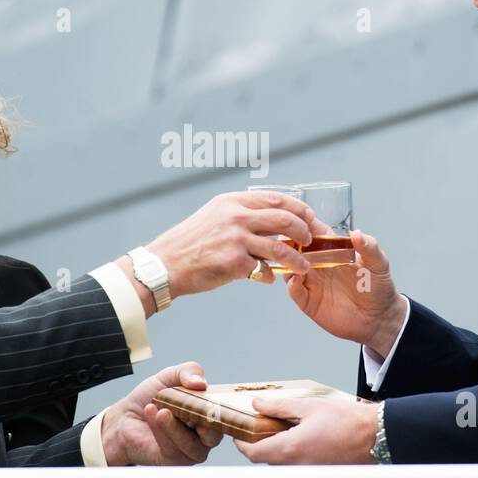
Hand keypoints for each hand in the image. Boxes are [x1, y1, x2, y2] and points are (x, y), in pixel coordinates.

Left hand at [100, 362, 223, 465]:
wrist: (124, 417)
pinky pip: (174, 450)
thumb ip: (188, 371)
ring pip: (192, 444)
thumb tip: (201, 383)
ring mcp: (191, 450)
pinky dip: (162, 431)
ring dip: (174, 426)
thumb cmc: (150, 398)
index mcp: (208, 413)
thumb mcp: (170, 376)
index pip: (226, 416)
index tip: (208, 402)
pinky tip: (152, 414)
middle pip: (214, 434)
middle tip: (187, 410)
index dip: (219, 411)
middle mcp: (204, 435)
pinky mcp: (175, 461)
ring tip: (161, 410)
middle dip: (199, 421)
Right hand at [144, 191, 328, 298]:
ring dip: (297, 259)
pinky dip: (271, 275)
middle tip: (311, 241)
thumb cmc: (190, 242)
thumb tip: (271, 219)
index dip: (300, 209)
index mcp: (232, 202)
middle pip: (285, 219)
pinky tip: (269, 278)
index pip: (276, 199)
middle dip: (305, 231)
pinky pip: (263, 269)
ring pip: (281, 247)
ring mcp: (235, 239)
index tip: (311, 219)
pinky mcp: (233, 263)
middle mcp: (236, 216)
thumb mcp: (214, 215)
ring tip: (304, 267)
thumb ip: (241, 214)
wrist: (165, 264)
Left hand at [234, 396, 379, 464]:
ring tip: (285, 429)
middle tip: (262, 426)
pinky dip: (294, 455)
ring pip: (282, 464)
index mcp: (289, 448)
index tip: (239, 433)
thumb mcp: (308, 406)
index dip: (241, 444)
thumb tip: (257, 405)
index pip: (253, 453)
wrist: (376, 437)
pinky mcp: (320, 475)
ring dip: (277, 449)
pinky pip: (298, 467)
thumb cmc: (346, 420)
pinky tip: (304, 439)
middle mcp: (296, 466)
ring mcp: (309, 474)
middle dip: (260, 444)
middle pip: (266, 459)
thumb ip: (279, 407)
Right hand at [285, 229, 406, 356]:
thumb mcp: (379, 264)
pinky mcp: (309, 301)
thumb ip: (369, 247)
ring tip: (294, 260)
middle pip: (295, 247)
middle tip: (290, 240)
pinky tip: (297, 279)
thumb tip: (356, 233)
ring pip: (289, 267)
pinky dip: (291, 284)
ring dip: (288, 262)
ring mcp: (312, 282)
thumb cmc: (378, 287)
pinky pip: (294, 290)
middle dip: (289, 241)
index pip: (312, 231)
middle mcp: (318, 263)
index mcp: (332, 249)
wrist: (379, 318)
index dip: (303, 223)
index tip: (299, 219)